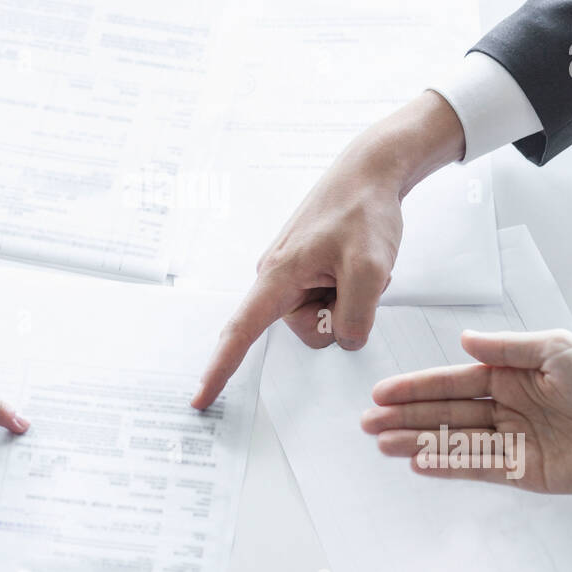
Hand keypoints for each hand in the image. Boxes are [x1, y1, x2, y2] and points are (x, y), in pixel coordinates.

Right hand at [192, 91, 463, 408]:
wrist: (369, 173)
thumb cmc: (363, 211)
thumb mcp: (371, 268)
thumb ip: (356, 317)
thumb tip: (345, 340)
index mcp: (279, 275)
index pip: (242, 331)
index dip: (220, 369)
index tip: (200, 399)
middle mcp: (277, 277)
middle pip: (308, 328)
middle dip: (341, 313)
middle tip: (361, 276)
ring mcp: (292, 274)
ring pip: (324, 315)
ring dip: (351, 298)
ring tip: (360, 264)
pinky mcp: (307, 271)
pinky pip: (329, 299)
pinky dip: (351, 288)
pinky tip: (358, 263)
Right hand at [362, 329, 571, 493]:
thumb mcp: (555, 349)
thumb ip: (506, 348)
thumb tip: (465, 340)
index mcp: (510, 374)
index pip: (452, 381)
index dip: (416, 387)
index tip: (382, 392)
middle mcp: (507, 405)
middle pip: (445, 413)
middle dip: (405, 417)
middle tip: (368, 423)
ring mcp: (514, 439)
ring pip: (455, 441)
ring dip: (418, 441)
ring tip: (383, 444)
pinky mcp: (526, 470)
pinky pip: (479, 466)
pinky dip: (448, 464)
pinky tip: (420, 461)